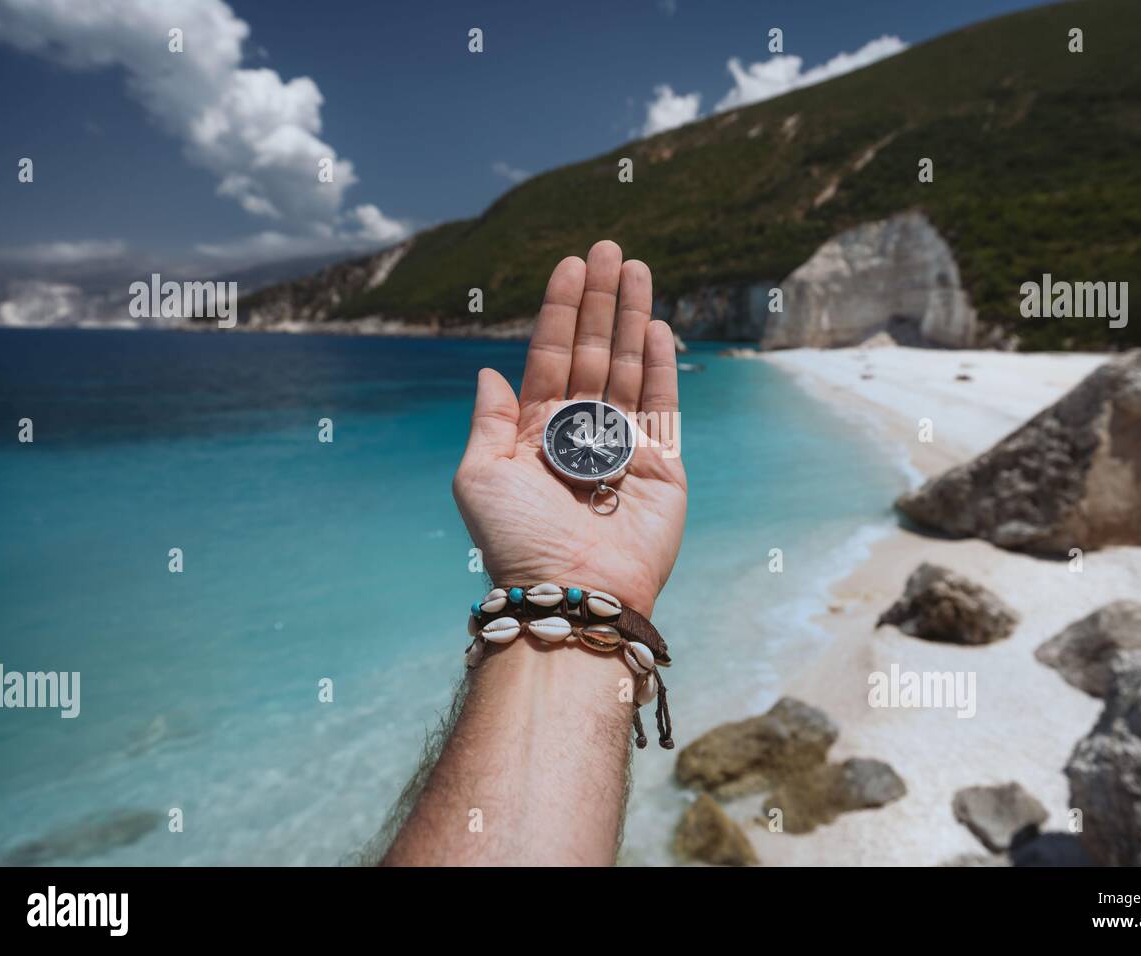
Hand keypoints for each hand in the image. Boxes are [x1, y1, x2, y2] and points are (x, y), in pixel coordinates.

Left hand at [452, 240, 686, 616]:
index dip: (560, 310)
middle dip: (600, 299)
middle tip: (609, 247)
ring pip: (628, 367)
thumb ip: (489, 420)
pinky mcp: (661, 465)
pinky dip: (659, 365)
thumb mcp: (479, 475)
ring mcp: (622, 446)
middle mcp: (580, 432)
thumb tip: (489, 370)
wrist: (570, 591)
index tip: (570, 264)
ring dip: (632, 316)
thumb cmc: (515, 541)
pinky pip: (662, 405)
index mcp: (535, 431)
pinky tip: (656, 325)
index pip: (552, 355)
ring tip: (636, 268)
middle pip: (593, 350)